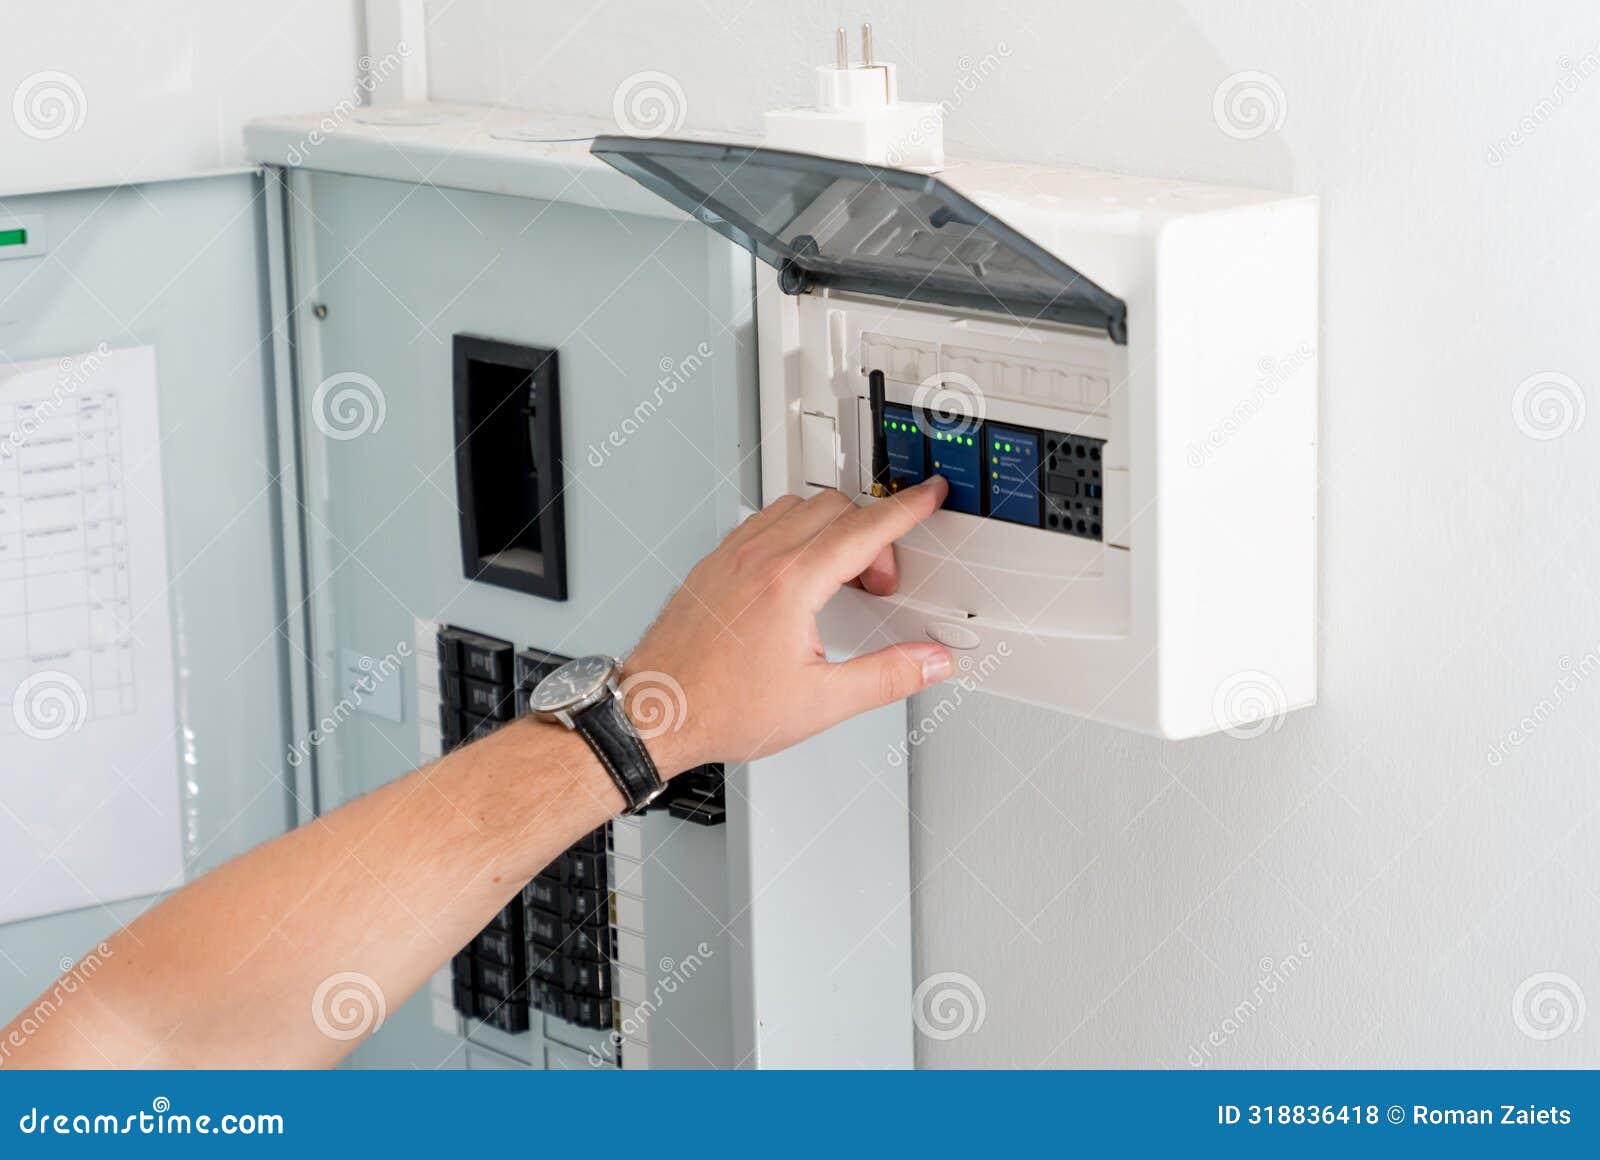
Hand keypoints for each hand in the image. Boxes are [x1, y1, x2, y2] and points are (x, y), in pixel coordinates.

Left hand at [622, 477, 954, 774]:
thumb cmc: (719, 708)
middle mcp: (758, 559)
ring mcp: (730, 557)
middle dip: (871, 533)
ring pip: (795, 508)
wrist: (654, 711)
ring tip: (840, 577)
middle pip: (834, 509)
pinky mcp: (711, 565)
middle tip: (880, 580)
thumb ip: (886, 677)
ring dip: (829, 527)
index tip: (928, 495)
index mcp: (790, 584)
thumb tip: (929, 661)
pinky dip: (791, 533)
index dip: (906, 508)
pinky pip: (761, 523)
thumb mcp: (820, 703)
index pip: (864, 529)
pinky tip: (796, 573)